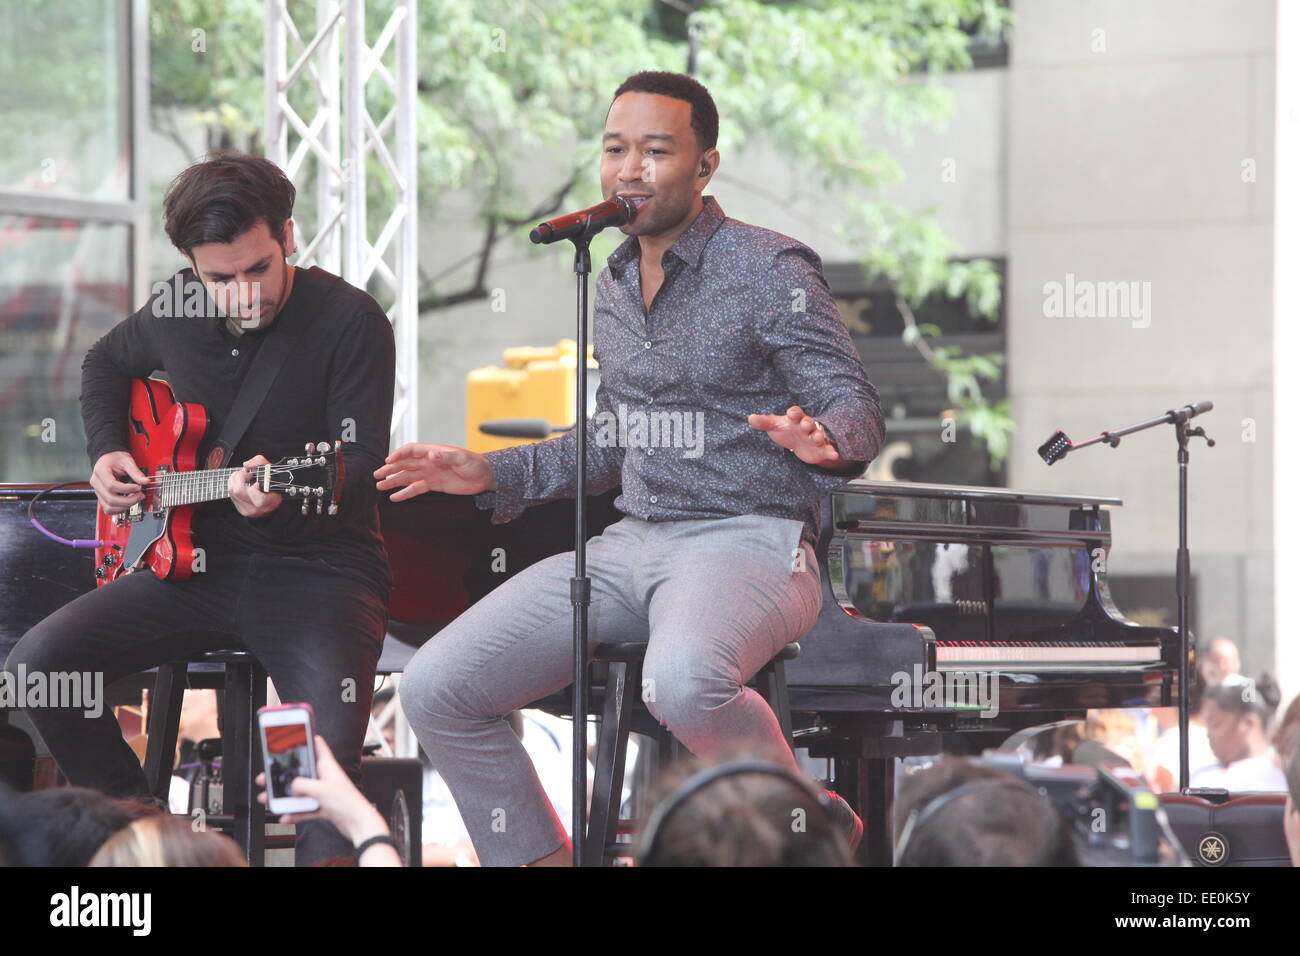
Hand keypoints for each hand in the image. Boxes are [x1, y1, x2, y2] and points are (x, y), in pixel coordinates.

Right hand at [91, 451, 148, 513]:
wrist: (108, 458)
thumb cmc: (115, 459)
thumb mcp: (126, 460)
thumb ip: (135, 471)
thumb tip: (145, 481)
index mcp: (100, 472)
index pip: (111, 485)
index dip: (127, 489)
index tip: (138, 487)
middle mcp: (96, 483)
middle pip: (110, 499)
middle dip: (128, 500)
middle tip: (140, 495)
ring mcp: (98, 491)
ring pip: (108, 507)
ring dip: (124, 506)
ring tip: (135, 500)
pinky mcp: (102, 497)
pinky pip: (108, 508)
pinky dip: (119, 509)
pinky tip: (128, 503)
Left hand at [228, 454, 282, 518]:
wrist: (272, 498)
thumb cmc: (273, 484)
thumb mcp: (270, 470)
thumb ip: (260, 462)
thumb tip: (246, 465)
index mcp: (269, 502)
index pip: (258, 499)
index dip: (254, 488)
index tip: (257, 482)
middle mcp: (257, 508)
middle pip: (238, 491)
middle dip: (239, 477)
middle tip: (246, 473)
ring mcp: (248, 510)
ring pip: (232, 492)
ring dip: (234, 479)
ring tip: (242, 476)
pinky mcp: (241, 510)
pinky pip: (231, 495)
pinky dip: (233, 485)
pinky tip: (240, 482)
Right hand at [256, 735, 396, 864]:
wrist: (358, 823)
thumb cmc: (348, 802)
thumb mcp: (321, 790)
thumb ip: (302, 785)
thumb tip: (290, 785)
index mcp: (327, 766)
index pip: (317, 746)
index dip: (305, 738)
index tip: (292, 734)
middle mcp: (324, 777)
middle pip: (300, 772)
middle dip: (282, 774)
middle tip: (266, 775)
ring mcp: (322, 792)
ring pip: (299, 791)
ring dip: (283, 796)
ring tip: (267, 798)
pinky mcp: (322, 806)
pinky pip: (303, 808)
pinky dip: (294, 812)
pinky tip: (284, 816)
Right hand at [374, 442, 495, 499]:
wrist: (485, 477)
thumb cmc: (475, 464)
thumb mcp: (462, 459)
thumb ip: (447, 457)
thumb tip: (432, 455)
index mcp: (433, 452)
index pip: (411, 450)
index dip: (399, 454)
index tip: (388, 460)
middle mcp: (429, 462)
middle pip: (405, 464)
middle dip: (390, 469)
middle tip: (376, 475)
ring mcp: (430, 473)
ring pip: (407, 477)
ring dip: (393, 481)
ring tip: (379, 487)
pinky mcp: (433, 485)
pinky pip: (416, 488)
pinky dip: (405, 493)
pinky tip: (394, 497)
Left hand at [748, 406, 841, 466]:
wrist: (799, 443)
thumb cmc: (787, 431)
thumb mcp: (775, 426)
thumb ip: (764, 422)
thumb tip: (751, 417)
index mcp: (796, 419)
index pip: (796, 413)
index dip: (794, 413)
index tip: (791, 413)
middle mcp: (807, 426)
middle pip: (808, 423)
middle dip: (807, 424)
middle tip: (805, 425)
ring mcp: (815, 437)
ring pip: (819, 436)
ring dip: (819, 436)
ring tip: (818, 439)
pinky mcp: (822, 449)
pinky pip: (828, 449)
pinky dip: (832, 451)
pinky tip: (834, 455)